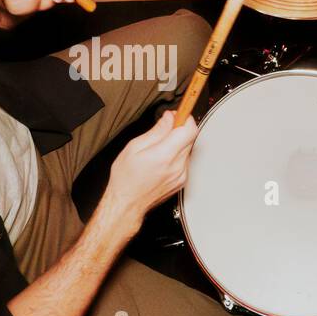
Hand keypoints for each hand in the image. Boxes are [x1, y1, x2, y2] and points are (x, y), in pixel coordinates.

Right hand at [102, 110, 198, 227]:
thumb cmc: (126, 179)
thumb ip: (156, 131)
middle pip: (190, 137)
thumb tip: (168, 118)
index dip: (185, 117)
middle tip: (166, 126)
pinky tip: (162, 159)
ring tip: (159, 147)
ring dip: (177, 142)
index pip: (189, 129)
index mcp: (164, 155)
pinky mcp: (182, 180)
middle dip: (180, 128)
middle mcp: (177, 166)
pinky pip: (184, 160)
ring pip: (187, 148)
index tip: (180, 112)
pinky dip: (177, 155)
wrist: (127, 203)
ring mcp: (181, 175)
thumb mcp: (134, 147)